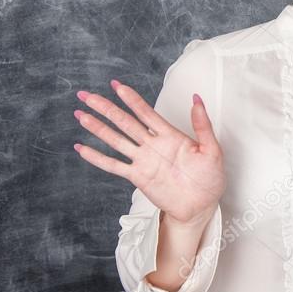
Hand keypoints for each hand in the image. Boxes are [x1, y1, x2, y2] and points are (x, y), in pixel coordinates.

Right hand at [73, 80, 224, 225]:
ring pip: (116, 140)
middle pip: (125, 122)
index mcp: (170, 136)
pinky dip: (97, 158)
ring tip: (80, 115)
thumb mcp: (212, 149)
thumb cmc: (210, 178)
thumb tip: (197, 100)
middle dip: (106, 108)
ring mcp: (144, 161)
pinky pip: (114, 166)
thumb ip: (202, 125)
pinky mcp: (138, 177)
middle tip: (87, 95)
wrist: (202, 206)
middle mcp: (153, 145)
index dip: (131, 99)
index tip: (117, 85)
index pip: (146, 112)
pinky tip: (82, 148)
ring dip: (98, 128)